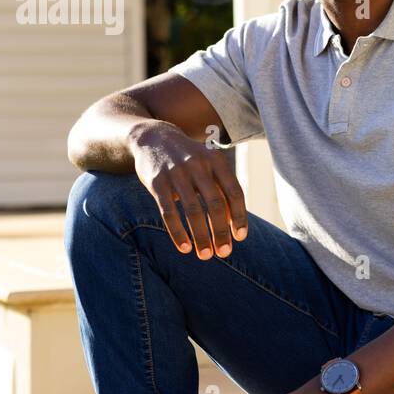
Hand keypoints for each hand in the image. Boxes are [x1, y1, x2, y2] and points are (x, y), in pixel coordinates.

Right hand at [129, 121, 247, 258]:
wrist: (153, 138)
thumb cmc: (190, 160)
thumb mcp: (209, 166)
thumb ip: (222, 190)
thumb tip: (233, 225)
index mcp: (217, 161)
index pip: (235, 192)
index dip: (240, 216)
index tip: (240, 237)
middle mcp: (199, 165)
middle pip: (215, 204)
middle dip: (221, 232)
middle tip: (223, 252)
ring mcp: (177, 173)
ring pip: (193, 210)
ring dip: (201, 236)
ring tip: (205, 255)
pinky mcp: (156, 182)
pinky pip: (168, 212)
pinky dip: (178, 232)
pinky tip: (185, 248)